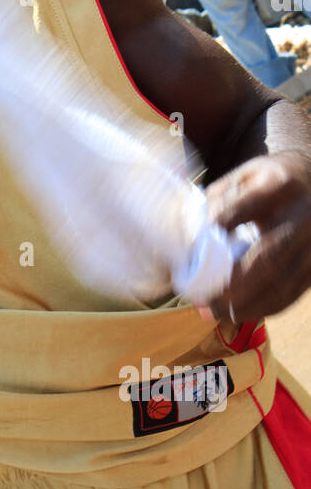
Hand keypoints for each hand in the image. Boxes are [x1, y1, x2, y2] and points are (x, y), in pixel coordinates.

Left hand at [202, 153, 310, 322]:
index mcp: (277, 184)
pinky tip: (241, 312)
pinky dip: (265, 307)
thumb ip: (218, 201)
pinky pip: (293, 292)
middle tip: (202, 300)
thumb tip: (189, 240)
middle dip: (231, 286)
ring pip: (282, 282)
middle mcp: (302, 214)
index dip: (214, 233)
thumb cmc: (269, 180)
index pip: (239, 210)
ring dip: (246, 305)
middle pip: (267, 256)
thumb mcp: (244, 175)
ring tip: (215, 312)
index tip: (189, 254)